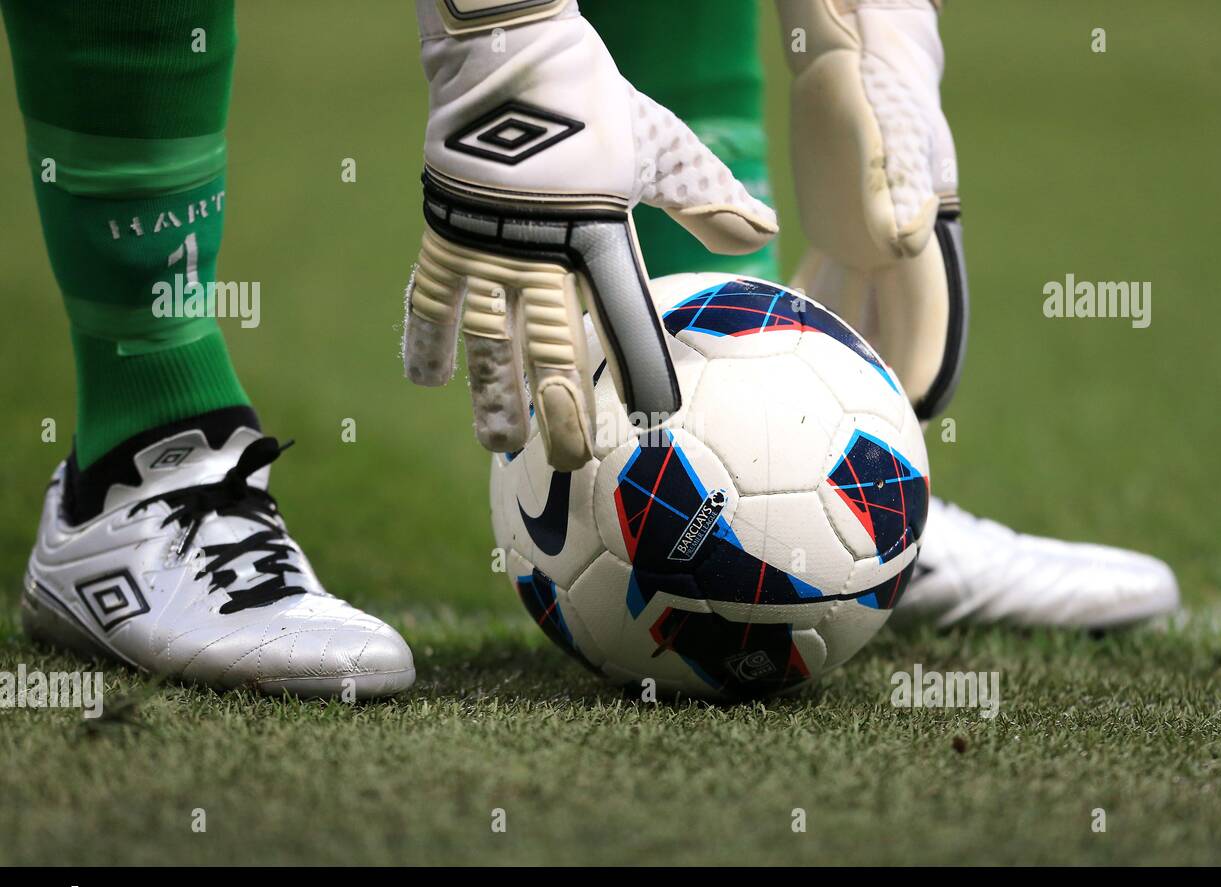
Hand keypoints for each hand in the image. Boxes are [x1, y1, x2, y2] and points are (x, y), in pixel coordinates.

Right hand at [404, 0, 777, 469]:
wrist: (512, 56)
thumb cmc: (594, 106)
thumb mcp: (660, 149)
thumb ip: (705, 196)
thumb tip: (761, 233)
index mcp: (600, 236)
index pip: (625, 319)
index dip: (638, 371)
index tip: (653, 420)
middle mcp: (541, 253)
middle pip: (550, 347)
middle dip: (560, 408)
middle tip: (570, 461)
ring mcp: (486, 248)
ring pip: (488, 338)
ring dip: (492, 395)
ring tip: (497, 447)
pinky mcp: (443, 235)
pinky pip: (427, 298)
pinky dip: (425, 339)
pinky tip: (426, 381)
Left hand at [777, 0, 966, 419]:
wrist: (849, 51)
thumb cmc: (869, 83)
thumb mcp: (882, 131)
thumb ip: (895, 188)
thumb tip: (903, 249)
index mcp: (917, 233)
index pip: (927, 313)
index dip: (922, 362)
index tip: (907, 409)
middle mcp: (898, 246)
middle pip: (895, 325)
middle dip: (884, 378)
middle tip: (863, 431)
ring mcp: (868, 239)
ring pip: (858, 313)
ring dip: (844, 358)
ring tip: (818, 411)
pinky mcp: (835, 227)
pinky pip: (820, 285)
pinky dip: (804, 317)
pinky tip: (775, 347)